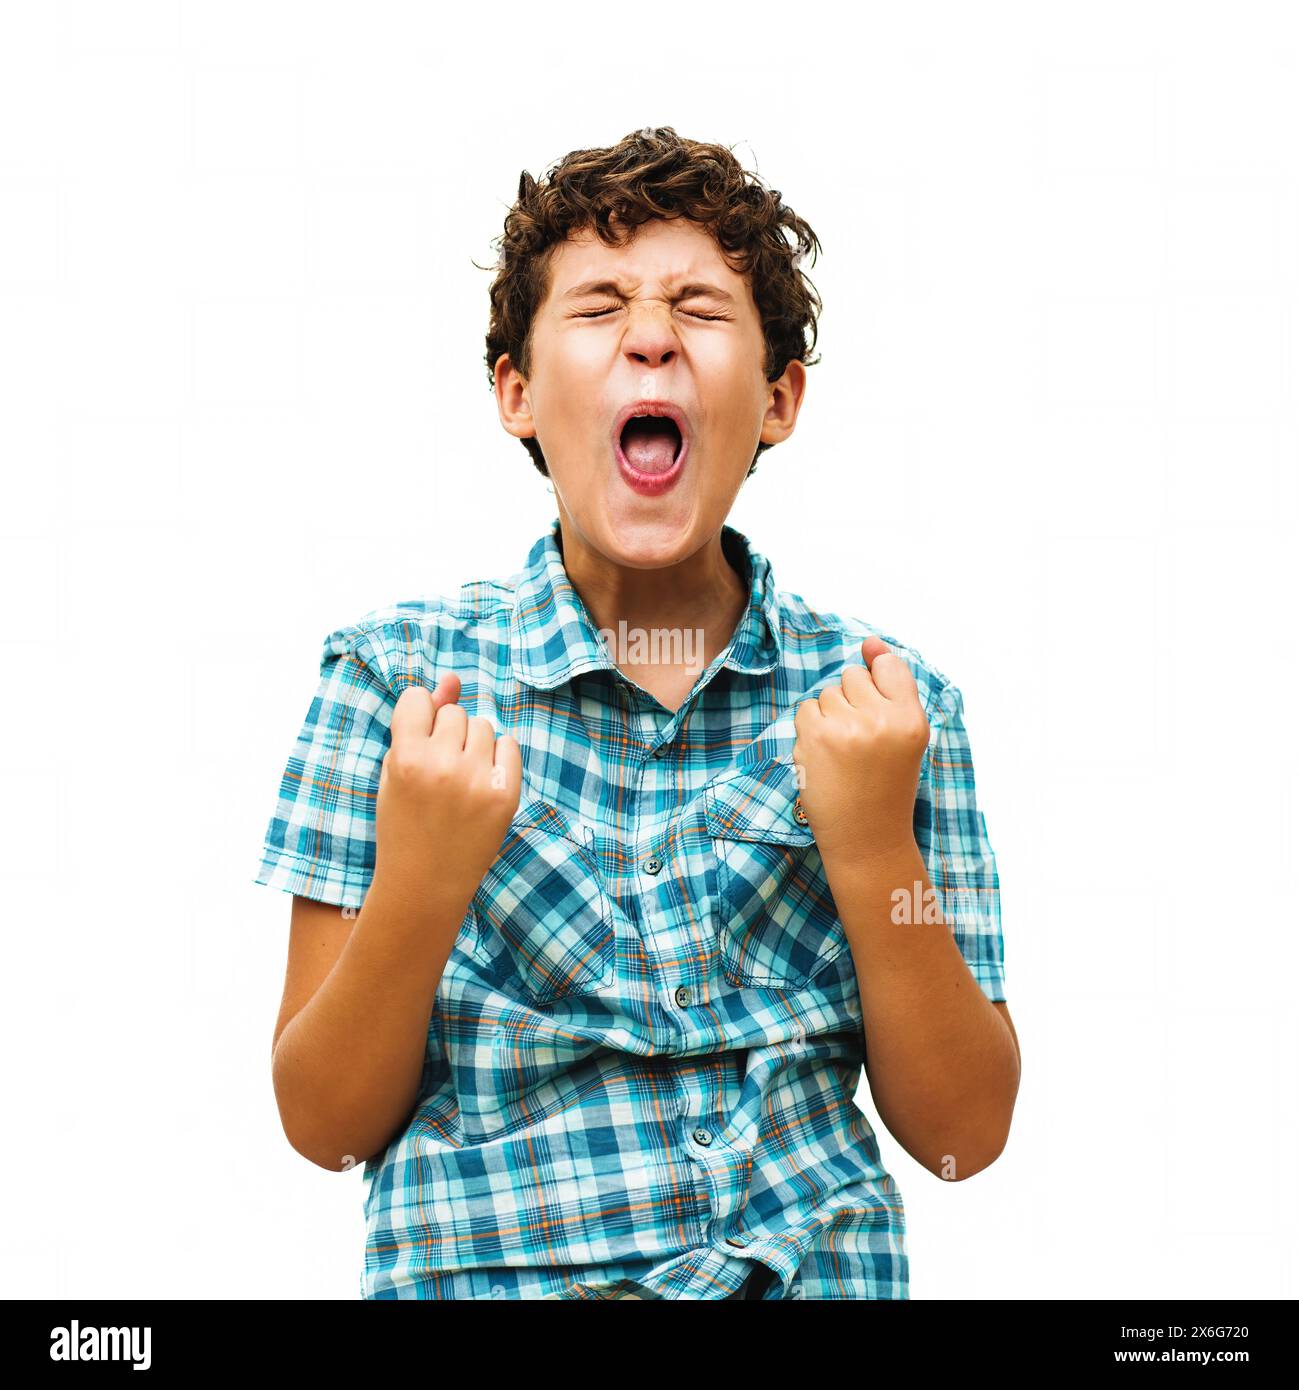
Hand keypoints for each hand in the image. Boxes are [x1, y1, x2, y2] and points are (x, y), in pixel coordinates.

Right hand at [374, 674, 522, 908]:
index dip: (418, 718)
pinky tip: (481, 783)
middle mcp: (442, 765)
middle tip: (438, 772)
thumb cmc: (404, 823)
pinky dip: (497, 758)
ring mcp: (477, 780)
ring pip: (483, 726)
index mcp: (405, 758)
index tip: (417, 741)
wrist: (425, 884)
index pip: (418, 698)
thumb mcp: (397, 772)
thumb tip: (453, 678)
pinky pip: (509, 745)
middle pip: (454, 713)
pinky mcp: (506, 794)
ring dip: (473, 745)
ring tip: (459, 781)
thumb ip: (421, 721)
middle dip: (447, 734)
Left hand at [791, 636, 929, 860]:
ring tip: (844, 753)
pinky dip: (810, 729)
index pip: (890, 666)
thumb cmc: (886, 785)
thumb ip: (890, 686)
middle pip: (853, 677)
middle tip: (861, 743)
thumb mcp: (903, 736)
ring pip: (828, 693)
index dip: (877, 682)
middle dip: (852, 702)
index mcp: (912, 719)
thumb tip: (869, 641)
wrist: (867, 838)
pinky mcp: (816, 737)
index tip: (875, 710)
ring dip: (830, 716)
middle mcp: (883, 720)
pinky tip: (824, 756)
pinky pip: (806, 709)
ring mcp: (847, 727)